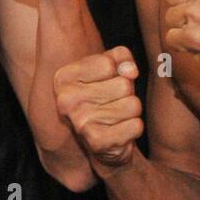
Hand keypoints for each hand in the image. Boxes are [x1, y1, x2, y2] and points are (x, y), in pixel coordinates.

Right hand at [54, 46, 143, 168]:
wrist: (103, 142)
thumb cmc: (107, 97)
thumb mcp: (110, 69)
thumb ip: (120, 56)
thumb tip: (130, 71)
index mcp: (64, 78)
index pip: (109, 64)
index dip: (117, 72)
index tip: (107, 83)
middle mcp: (66, 100)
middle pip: (124, 85)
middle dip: (127, 94)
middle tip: (113, 104)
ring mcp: (80, 122)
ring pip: (132, 105)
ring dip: (131, 112)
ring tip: (116, 117)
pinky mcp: (96, 142)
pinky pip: (135, 126)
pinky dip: (134, 129)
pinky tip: (119, 132)